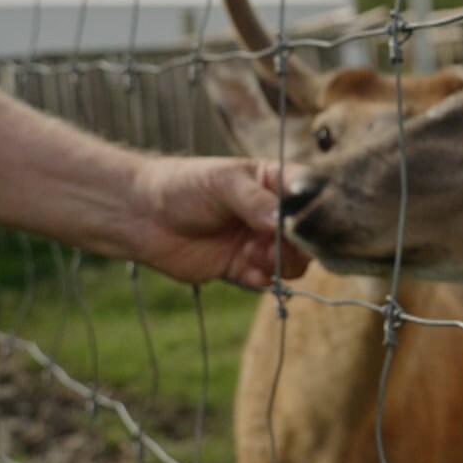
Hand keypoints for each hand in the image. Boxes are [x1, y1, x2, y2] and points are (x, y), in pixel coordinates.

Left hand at [131, 156, 312, 287]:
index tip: (310, 222)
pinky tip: (248, 270)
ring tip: (257, 255)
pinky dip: (264, 279)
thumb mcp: (223, 183)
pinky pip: (267, 280)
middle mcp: (272, 213)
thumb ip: (257, 202)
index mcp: (274, 182)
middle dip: (299, 243)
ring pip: (293, 262)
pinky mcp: (242, 267)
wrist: (142, 215)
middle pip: (308, 235)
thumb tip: (286, 223)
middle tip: (277, 244)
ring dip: (281, 263)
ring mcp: (258, 241)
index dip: (320, 210)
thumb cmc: (183, 185)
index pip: (312, 195)